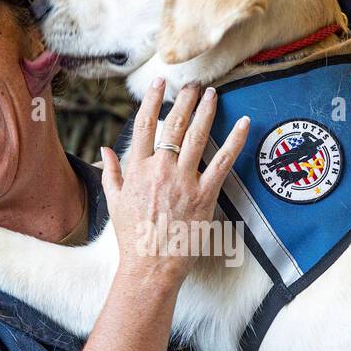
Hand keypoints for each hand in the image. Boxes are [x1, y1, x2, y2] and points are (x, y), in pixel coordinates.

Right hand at [100, 79, 248, 288]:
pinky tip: (245, 123)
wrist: (150, 267)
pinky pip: (222, 161)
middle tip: (194, 84)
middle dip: (186, 99)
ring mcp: (183, 181)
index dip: (153, 99)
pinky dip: (235, 140)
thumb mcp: (113, 203)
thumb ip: (110, 173)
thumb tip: (105, 149)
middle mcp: (160, 169)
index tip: (160, 83)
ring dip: (207, 111)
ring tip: (213, 93)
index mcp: (137, 169)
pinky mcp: (204, 195)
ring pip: (197, 136)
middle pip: (175, 124)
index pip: (145, 124)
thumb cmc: (133, 239)